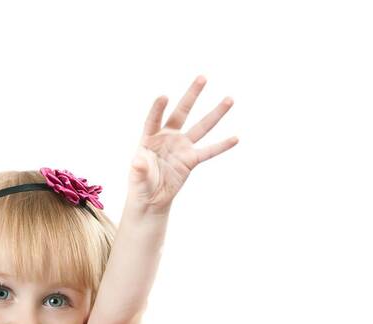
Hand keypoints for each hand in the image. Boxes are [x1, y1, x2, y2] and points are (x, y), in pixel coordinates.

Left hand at [128, 76, 238, 212]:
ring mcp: (181, 147)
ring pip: (201, 127)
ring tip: (230, 100)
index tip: (164, 97)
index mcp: (150, 137)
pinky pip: (209, 152)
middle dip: (192, 96)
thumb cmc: (141, 183)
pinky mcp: (191, 160)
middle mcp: (168, 137)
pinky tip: (235, 138)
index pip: (154, 119)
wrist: (151, 198)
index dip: (158, 109)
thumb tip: (137, 162)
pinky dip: (222, 146)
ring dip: (215, 114)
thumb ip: (139, 168)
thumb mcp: (137, 177)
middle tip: (203, 78)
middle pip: (181, 112)